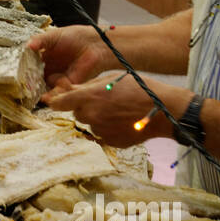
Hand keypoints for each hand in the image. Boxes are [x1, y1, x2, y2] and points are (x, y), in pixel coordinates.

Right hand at [28, 26, 112, 98]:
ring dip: (38, 92)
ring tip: (30, 95)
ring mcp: (57, 78)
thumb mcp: (53, 36)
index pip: (29, 66)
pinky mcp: (67, 85)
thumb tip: (27, 46)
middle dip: (28, 84)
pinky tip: (44, 98)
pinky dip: (51, 96)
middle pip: (34, 79)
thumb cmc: (74, 37)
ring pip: (44, 87)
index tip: (15, 74)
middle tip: (20, 87)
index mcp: (43, 57)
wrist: (94, 44)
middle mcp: (48, 69)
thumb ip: (39, 41)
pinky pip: (58, 93)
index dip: (22, 70)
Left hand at [48, 73, 191, 146]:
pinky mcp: (109, 142)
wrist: (162, 110)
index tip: (56, 100)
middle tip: (102, 101)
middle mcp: (91, 116)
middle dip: (83, 107)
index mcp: (89, 97)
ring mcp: (100, 131)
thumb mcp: (112, 78)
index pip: (59, 103)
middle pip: (76, 114)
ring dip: (96, 118)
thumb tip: (70, 89)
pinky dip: (107, 128)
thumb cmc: (139, 89)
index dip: (57, 101)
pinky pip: (101, 134)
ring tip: (116, 110)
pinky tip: (122, 121)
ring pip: (90, 124)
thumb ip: (88, 86)